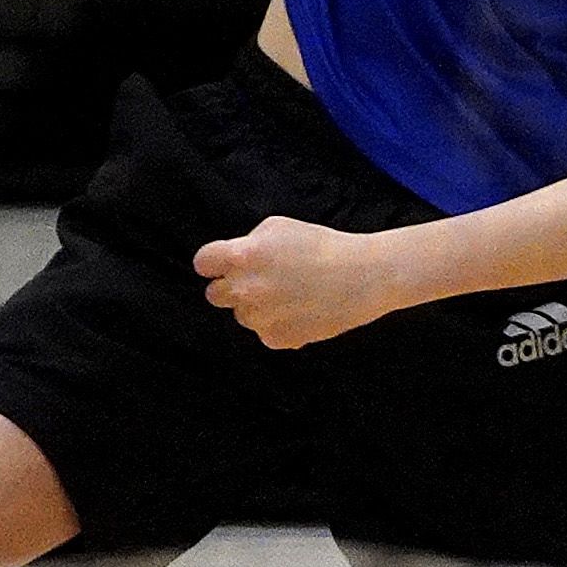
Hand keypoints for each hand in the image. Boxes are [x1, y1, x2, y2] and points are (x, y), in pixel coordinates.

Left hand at [193, 214, 391, 349]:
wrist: (363, 277)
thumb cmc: (322, 246)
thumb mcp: (278, 227)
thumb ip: (247, 243)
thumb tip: (233, 260)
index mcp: (243, 257)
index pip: (203, 263)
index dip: (213, 263)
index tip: (222, 264)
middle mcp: (245, 290)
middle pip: (214, 295)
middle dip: (231, 287)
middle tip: (259, 280)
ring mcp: (260, 319)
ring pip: (242, 315)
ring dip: (257, 307)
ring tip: (289, 294)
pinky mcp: (277, 339)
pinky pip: (264, 332)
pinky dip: (277, 324)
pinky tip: (300, 310)